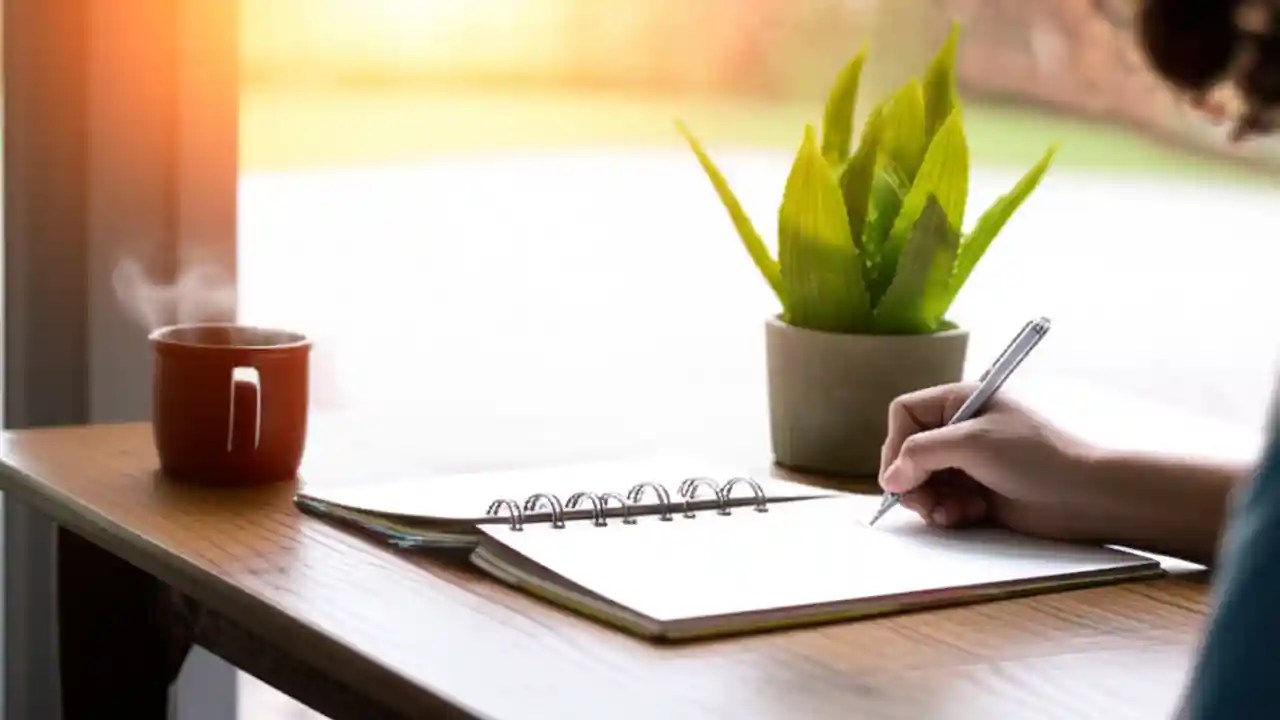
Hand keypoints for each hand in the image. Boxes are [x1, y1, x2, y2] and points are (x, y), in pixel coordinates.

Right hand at [878, 383, 1106, 540]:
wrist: (1087, 496)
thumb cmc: (1037, 457)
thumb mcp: (974, 443)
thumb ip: (922, 453)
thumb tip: (889, 478)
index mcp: (960, 401)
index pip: (905, 414)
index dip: (895, 443)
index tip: (900, 475)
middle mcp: (960, 428)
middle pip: (908, 452)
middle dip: (913, 480)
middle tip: (925, 503)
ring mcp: (968, 462)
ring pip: (922, 482)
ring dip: (931, 501)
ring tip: (955, 512)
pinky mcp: (977, 492)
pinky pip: (942, 502)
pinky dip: (948, 512)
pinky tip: (970, 515)